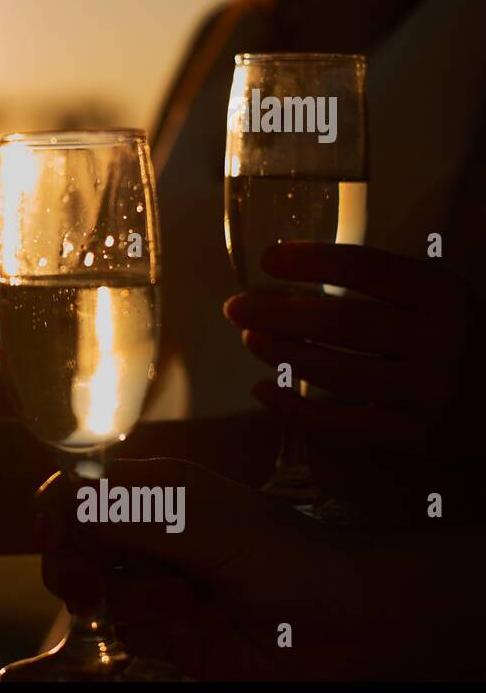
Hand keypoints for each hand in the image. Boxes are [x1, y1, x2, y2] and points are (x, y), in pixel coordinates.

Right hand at [31, 457, 436, 679]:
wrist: (348, 625)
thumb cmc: (288, 556)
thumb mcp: (205, 525)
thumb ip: (132, 517)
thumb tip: (66, 507)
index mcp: (158, 489)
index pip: (84, 490)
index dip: (58, 508)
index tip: (51, 532)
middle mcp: (149, 533)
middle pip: (74, 543)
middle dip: (70, 561)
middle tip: (83, 584)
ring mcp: (155, 583)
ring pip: (91, 590)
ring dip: (117, 598)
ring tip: (162, 603)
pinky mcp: (165, 633)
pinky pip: (121, 632)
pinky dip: (139, 632)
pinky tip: (179, 625)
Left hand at [224, 242, 478, 514]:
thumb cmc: (454, 336)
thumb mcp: (437, 297)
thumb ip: (382, 283)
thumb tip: (293, 267)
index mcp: (441, 294)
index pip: (366, 267)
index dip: (312, 260)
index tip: (269, 259)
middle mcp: (438, 339)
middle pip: (342, 321)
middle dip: (279, 313)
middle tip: (237, 307)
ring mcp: (427, 390)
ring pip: (337, 372)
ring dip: (282, 354)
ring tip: (251, 340)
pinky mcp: (415, 433)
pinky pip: (342, 424)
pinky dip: (295, 409)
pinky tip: (264, 391)